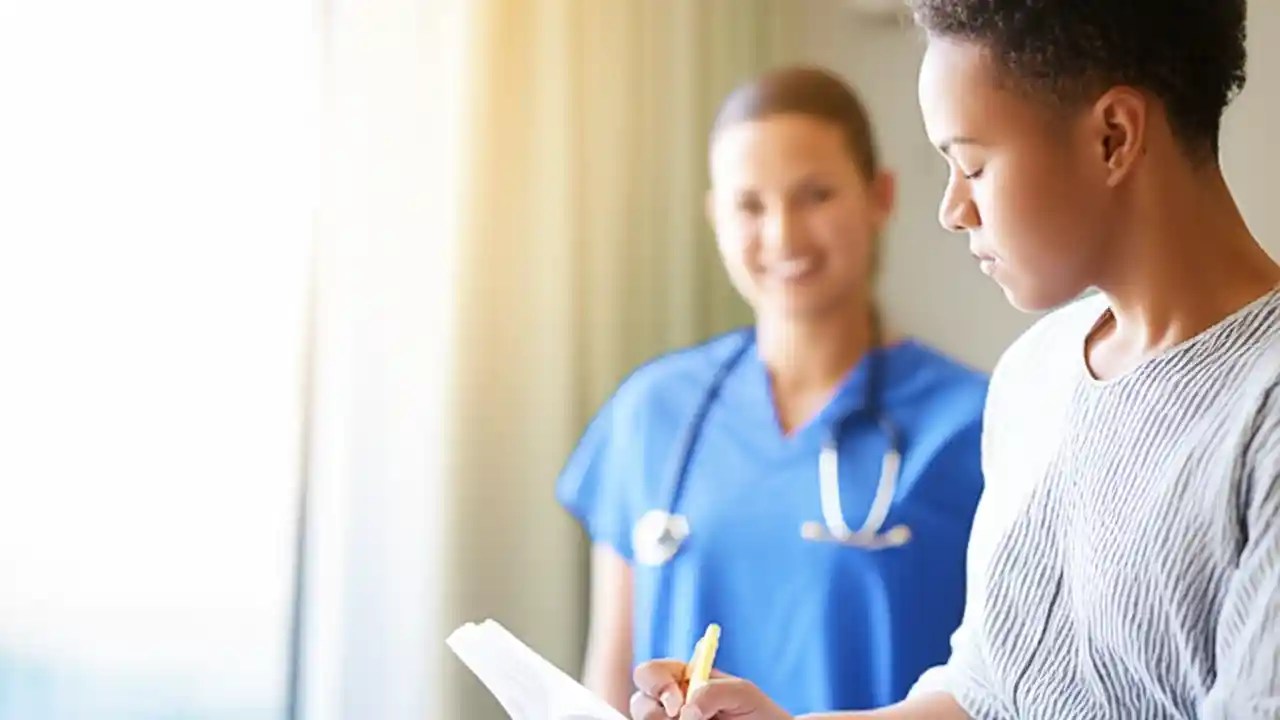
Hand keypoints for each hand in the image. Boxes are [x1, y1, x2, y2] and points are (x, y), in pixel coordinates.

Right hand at [629, 659, 793, 719]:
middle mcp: (668, 704)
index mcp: (680, 679)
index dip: (656, 683)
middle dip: (655, 714)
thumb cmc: (757, 712)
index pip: (649, 672)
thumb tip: (686, 712)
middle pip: (640, 704)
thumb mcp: (743, 693)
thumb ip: (715, 692)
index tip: (678, 703)